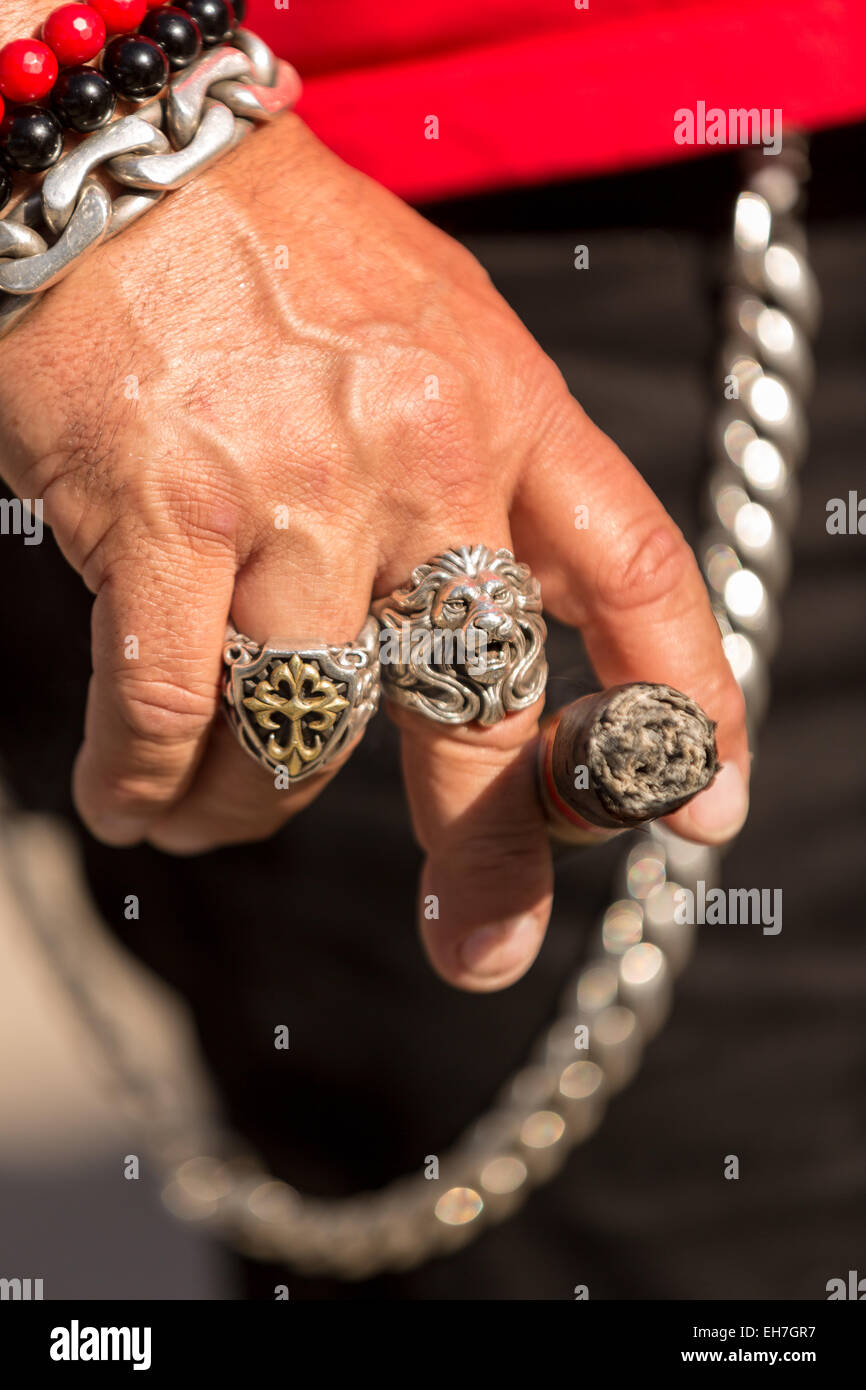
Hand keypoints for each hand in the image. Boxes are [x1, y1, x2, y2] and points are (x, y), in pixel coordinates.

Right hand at [0, 114, 748, 989]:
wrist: (122, 164)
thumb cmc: (278, 252)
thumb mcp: (438, 327)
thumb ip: (491, 464)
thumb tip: (513, 606)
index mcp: (505, 407)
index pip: (631, 570)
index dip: (677, 699)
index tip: (698, 806)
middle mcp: (416, 460)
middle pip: (479, 695)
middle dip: (491, 845)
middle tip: (482, 945)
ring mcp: (289, 497)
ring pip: (304, 727)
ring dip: (252, 803)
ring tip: (209, 814)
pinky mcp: (159, 520)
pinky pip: (170, 705)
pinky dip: (145, 780)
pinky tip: (130, 803)